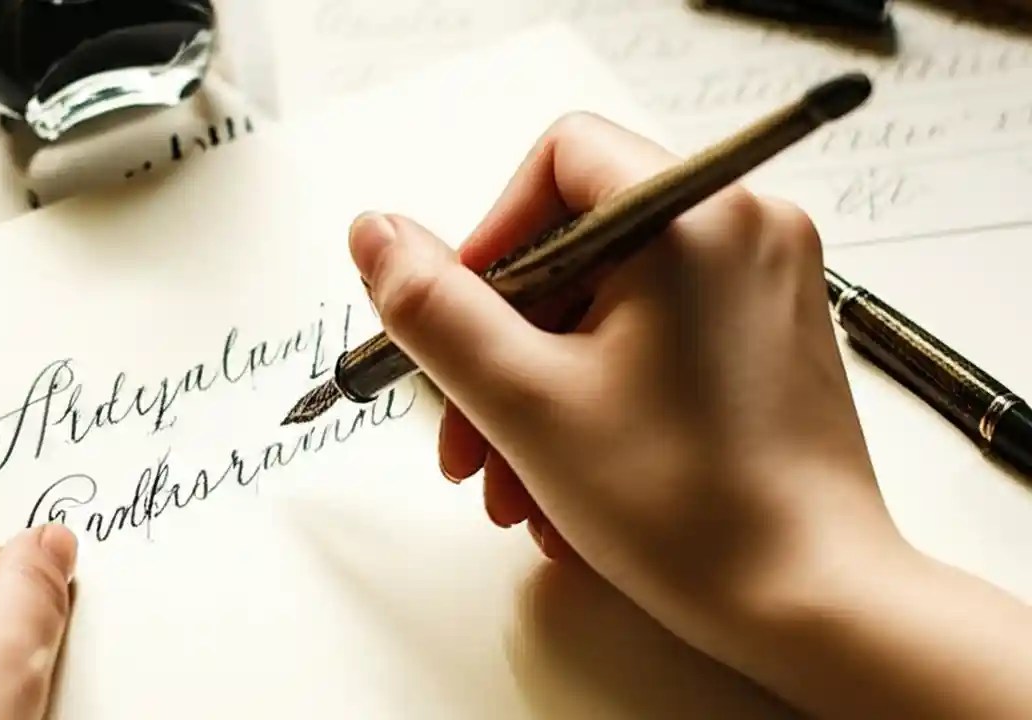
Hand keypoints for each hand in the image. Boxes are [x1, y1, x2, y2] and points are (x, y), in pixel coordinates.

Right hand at [348, 113, 1031, 716]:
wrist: (814, 606)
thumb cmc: (686, 506)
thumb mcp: (524, 400)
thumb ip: (434, 308)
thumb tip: (375, 232)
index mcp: (692, 217)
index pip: (559, 162)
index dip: (491, 237)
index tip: (461, 324)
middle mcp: (744, 230)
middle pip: (577, 248)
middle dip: (502, 347)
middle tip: (465, 436)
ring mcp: (766, 286)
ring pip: (610, 307)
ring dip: (540, 391)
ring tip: (511, 486)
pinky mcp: (769, 340)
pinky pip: (656, 342)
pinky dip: (600, 399)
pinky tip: (566, 484)